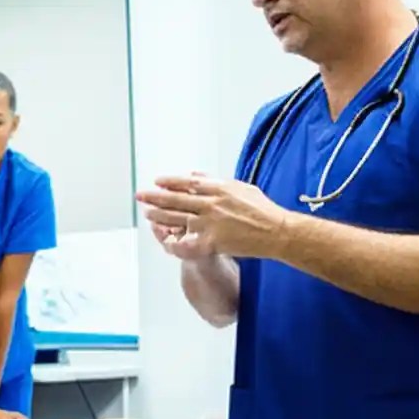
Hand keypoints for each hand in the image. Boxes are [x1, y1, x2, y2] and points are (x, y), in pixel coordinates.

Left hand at [136, 174, 289, 259]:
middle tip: (141, 195)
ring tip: (148, 214)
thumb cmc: (263, 210)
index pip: (187, 183)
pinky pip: (188, 243)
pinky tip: (165, 242)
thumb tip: (195, 174)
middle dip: (155, 197)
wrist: (277, 231)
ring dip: (159, 216)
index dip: (170, 182)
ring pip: (177, 218)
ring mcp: (210, 222)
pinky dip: (175, 243)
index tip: (157, 181)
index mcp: (219, 188)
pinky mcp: (212, 241)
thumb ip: (216, 181)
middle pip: (176, 199)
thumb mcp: (241, 187)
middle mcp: (211, 203)